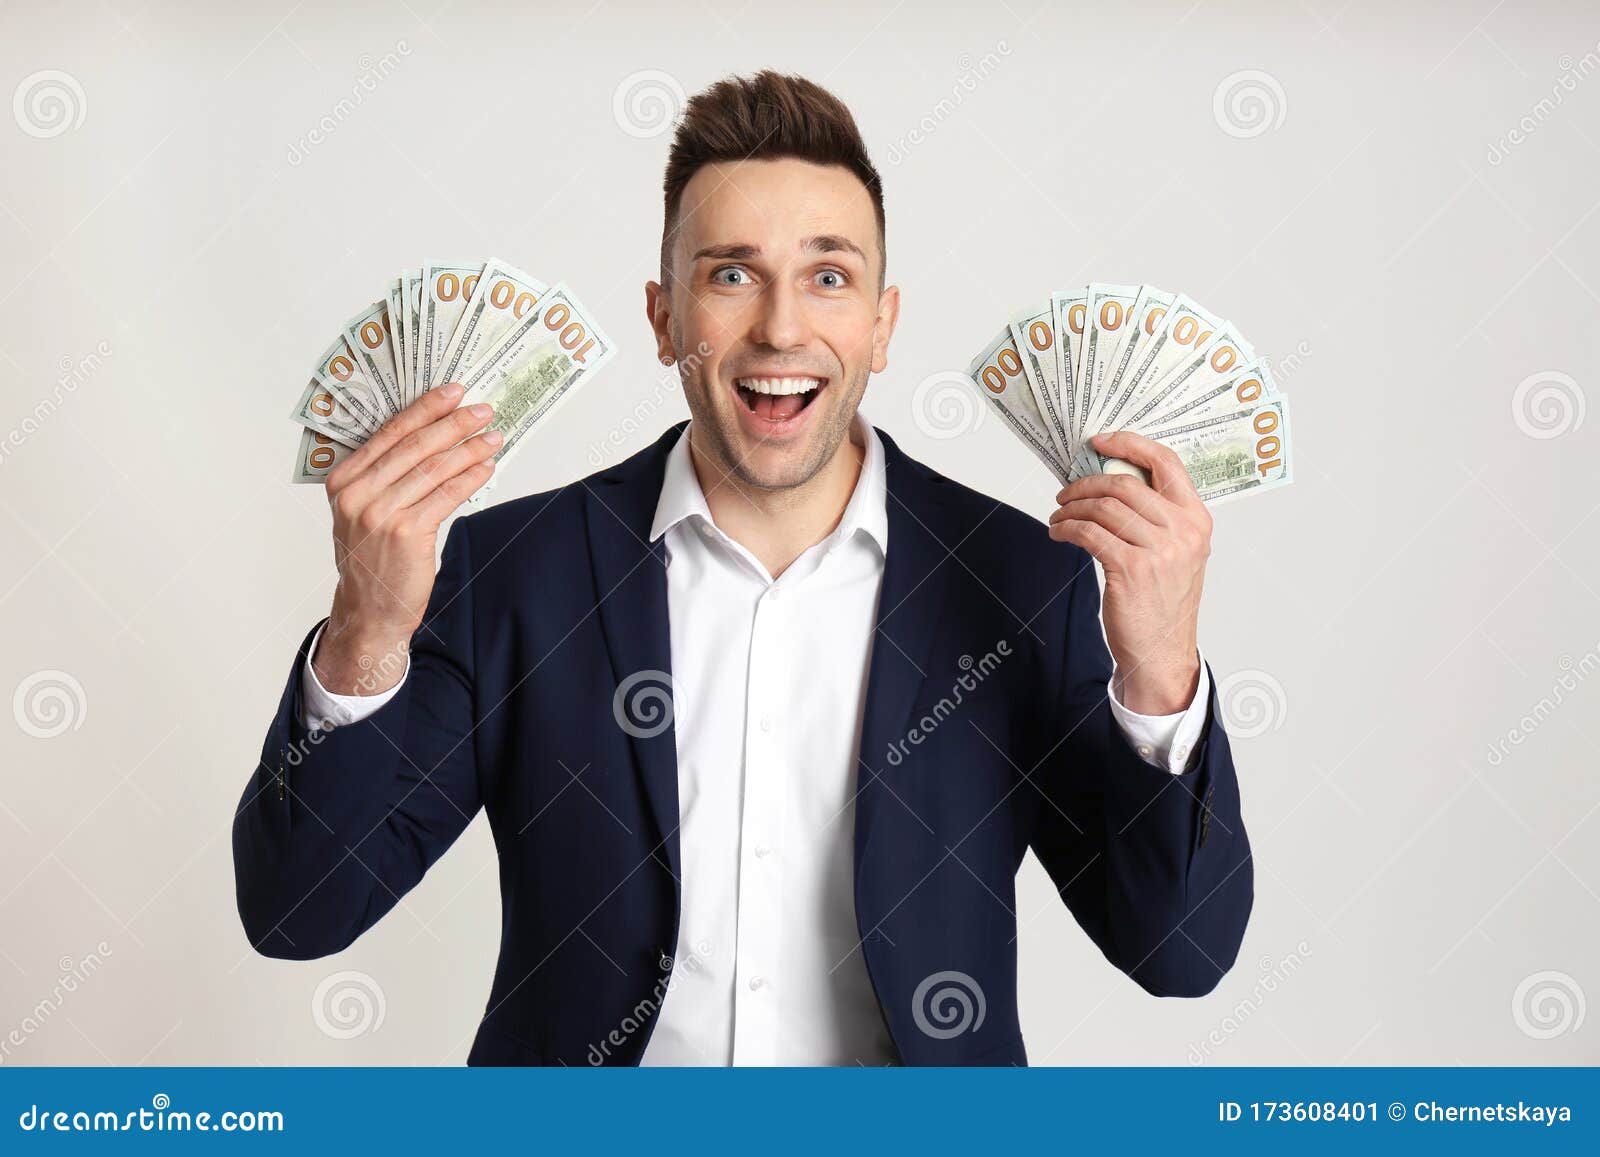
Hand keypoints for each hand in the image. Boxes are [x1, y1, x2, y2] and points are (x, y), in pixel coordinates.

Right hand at [314, 383, 500, 694]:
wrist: (369, 608)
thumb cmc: (371, 556)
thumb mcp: (361, 510)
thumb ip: (383, 475)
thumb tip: (431, 435)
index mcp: (342, 480)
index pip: (389, 433)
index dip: (424, 408)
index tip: (452, 391)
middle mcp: (357, 494)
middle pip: (414, 446)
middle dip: (453, 423)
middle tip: (483, 410)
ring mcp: (380, 514)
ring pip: (433, 469)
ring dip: (468, 449)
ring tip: (493, 436)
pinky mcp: (406, 534)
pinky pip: (446, 497)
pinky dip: (469, 479)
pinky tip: (486, 467)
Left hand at [1047, 430, 1210, 714]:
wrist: (1161, 651)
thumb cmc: (1163, 600)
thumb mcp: (1176, 553)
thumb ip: (1156, 517)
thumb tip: (1111, 481)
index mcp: (1196, 519)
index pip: (1166, 463)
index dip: (1130, 444)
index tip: (1099, 442)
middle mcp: (1183, 531)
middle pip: (1124, 485)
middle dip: (1086, 484)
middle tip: (1065, 493)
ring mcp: (1159, 551)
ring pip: (1103, 509)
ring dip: (1072, 508)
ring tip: (1058, 516)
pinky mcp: (1131, 570)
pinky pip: (1089, 535)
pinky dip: (1067, 529)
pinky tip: (1058, 533)